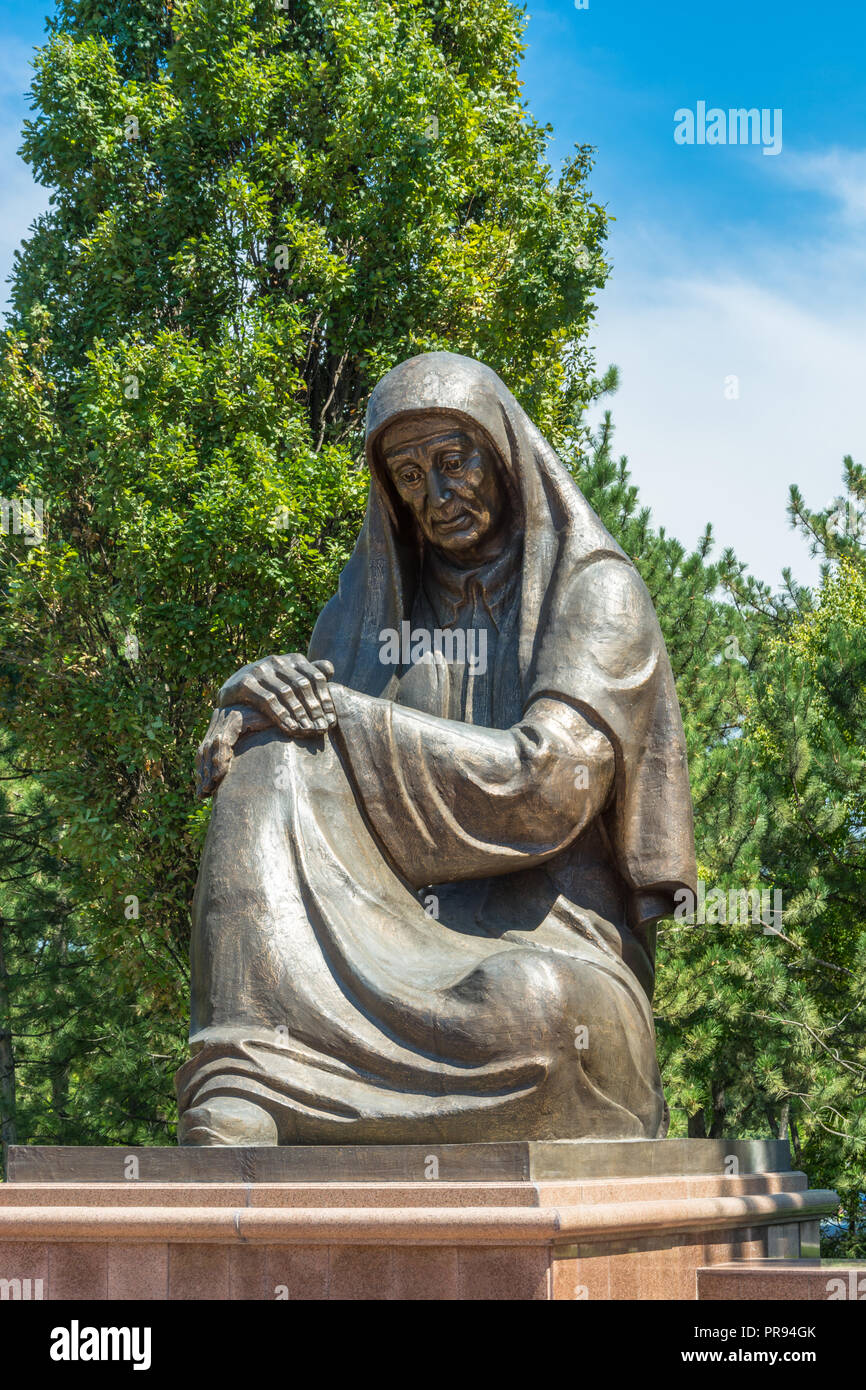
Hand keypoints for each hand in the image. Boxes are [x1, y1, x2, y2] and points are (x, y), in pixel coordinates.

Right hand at [217, 655, 335, 735]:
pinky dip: (282, 716)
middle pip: (303, 685)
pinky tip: (291, 729)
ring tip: (308, 731)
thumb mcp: (289, 678)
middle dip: (314, 709)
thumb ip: (308, 673)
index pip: (316, 677)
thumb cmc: (268, 687)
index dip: (325, 699)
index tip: (331, 720)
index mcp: (293, 659)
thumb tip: (329, 668)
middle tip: (322, 728)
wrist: (232, 691)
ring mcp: (260, 669)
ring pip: (286, 693)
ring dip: (300, 714)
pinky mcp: (245, 682)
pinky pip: (268, 701)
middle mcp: (277, 660)